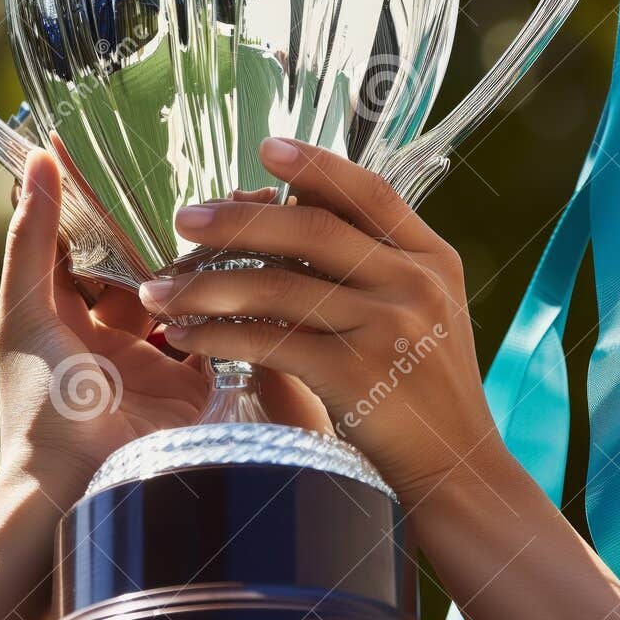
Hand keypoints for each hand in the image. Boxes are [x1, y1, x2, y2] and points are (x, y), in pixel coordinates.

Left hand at [0, 150, 207, 506]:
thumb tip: (36, 159)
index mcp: (61, 317)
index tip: (124, 154)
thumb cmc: (39, 402)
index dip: (98, 205)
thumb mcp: (27, 311)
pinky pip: (216, 339)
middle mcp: (108, 337)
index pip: (83, 246)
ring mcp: (152, 363)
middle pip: (140, 271)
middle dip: (162, 236)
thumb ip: (32, 239)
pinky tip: (249, 272)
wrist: (78, 486)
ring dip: (201, 269)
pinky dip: (228, 312)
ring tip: (229, 223)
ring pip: (182, 299)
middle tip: (197, 184)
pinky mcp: (192, 389)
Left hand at [137, 137, 499, 500]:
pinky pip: (269, 341)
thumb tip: (294, 217)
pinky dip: (217, 335)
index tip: (265, 148)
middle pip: (313, 229)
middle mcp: (414, 283)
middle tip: (185, 218)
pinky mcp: (358, 374)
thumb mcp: (422, 315)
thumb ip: (374, 268)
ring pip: (279, 286)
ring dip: (208, 285)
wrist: (462, 471)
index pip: (370, 193)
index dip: (315, 166)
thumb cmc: (426, 394)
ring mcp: (388, 327)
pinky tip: (184, 335)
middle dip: (240, 220)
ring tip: (158, 288)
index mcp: (432, 259)